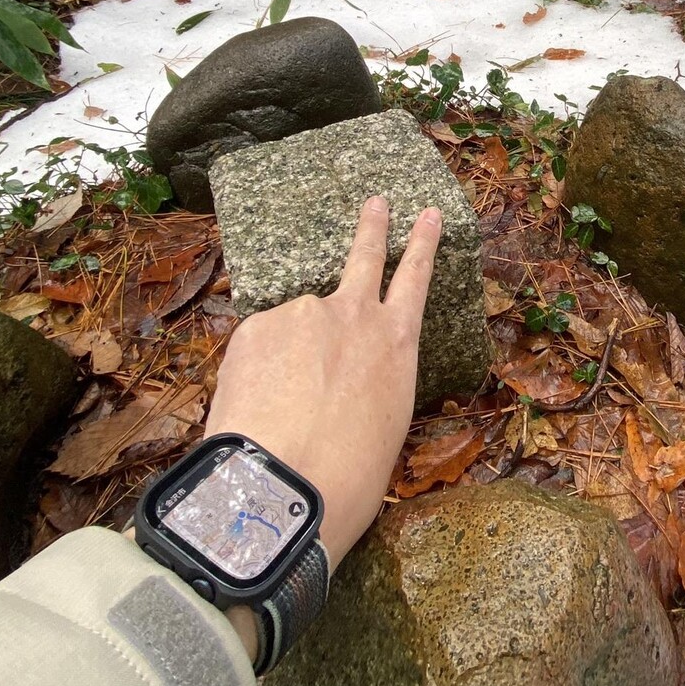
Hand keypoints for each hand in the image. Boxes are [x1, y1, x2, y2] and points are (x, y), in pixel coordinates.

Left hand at [204, 195, 441, 566]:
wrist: (285, 483)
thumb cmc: (347, 475)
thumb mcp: (384, 425)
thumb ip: (369, 382)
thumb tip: (343, 375)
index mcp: (396, 342)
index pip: (415, 279)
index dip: (423, 245)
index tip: (428, 215)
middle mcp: (352, 314)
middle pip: (363, 257)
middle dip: (372, 228)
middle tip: (375, 203)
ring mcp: (301, 314)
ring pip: (296, 327)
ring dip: (290, 355)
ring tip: (284, 408)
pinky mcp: (256, 327)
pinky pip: (259, 347)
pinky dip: (258, 373)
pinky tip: (258, 409)